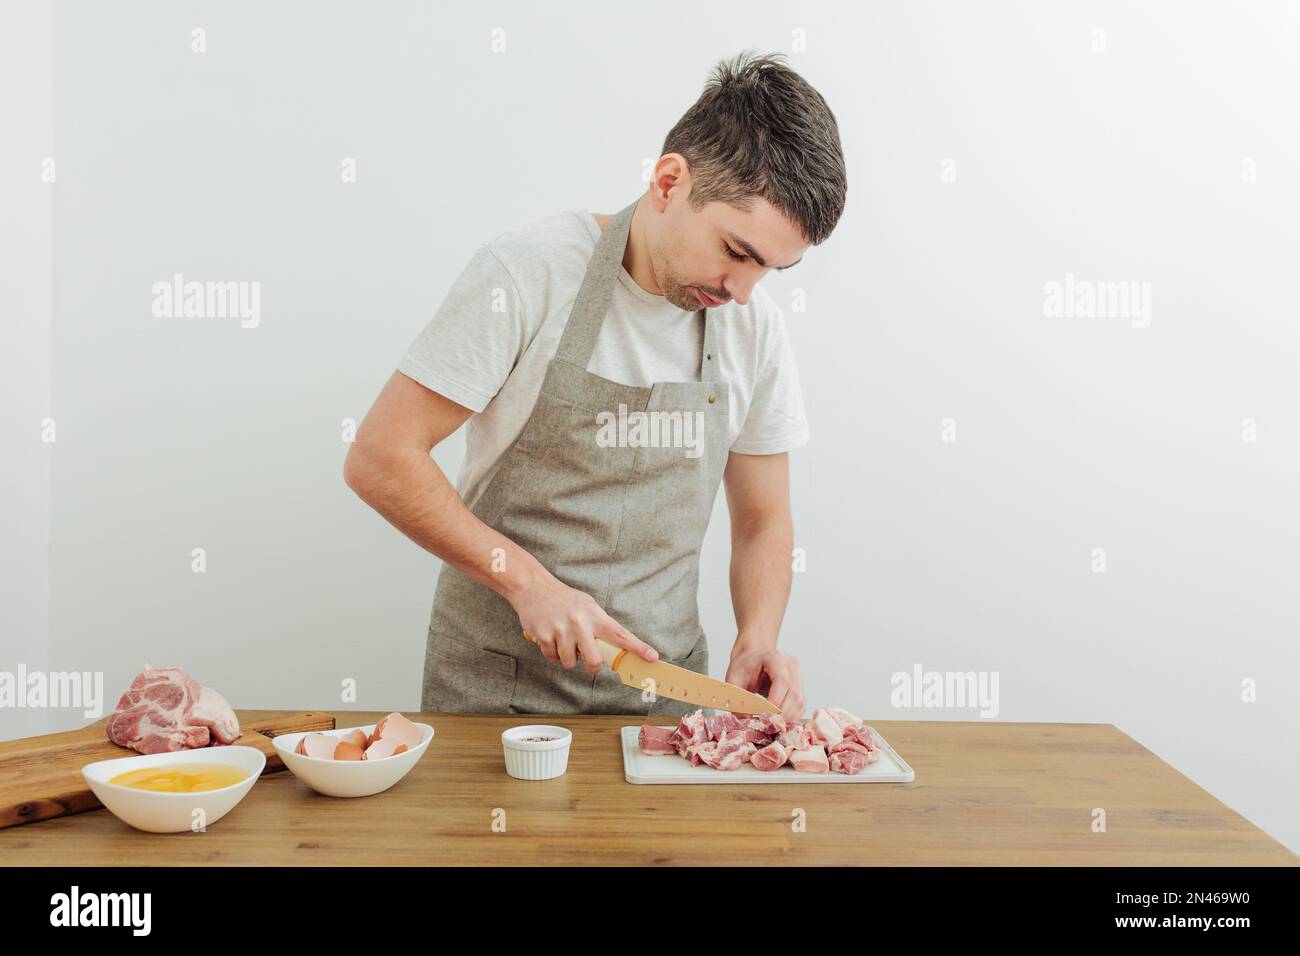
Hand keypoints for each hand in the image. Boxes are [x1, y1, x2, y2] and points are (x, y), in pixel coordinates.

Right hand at [511, 569, 658, 673]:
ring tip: (563, 640)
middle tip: (587, 660)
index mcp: (594, 615)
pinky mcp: (544, 637)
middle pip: (594, 661)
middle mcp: (580, 623)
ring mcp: (561, 630)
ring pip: (570, 663)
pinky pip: (552, 658)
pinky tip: (550, 637)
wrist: (533, 587)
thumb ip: (599, 626)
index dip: (638, 647)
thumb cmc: (564, 600)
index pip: (620, 634)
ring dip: (567, 657)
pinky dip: (552, 653)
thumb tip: (613, 648)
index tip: (653, 657)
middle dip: (591, 666)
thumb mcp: (586, 606)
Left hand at [725, 645, 803, 720]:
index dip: (775, 701)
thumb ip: (737, 698)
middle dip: (781, 713)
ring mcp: (798, 676)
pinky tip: (778, 721)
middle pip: (794, 694)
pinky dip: (791, 717)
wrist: (751, 659)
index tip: (764, 715)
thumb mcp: (733, 679)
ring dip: (787, 718)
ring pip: (800, 702)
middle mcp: (791, 666)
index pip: (782, 681)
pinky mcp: (800, 688)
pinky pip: (800, 706)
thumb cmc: (744, 666)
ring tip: (771, 724)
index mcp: (775, 658)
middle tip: (766, 725)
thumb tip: (746, 720)